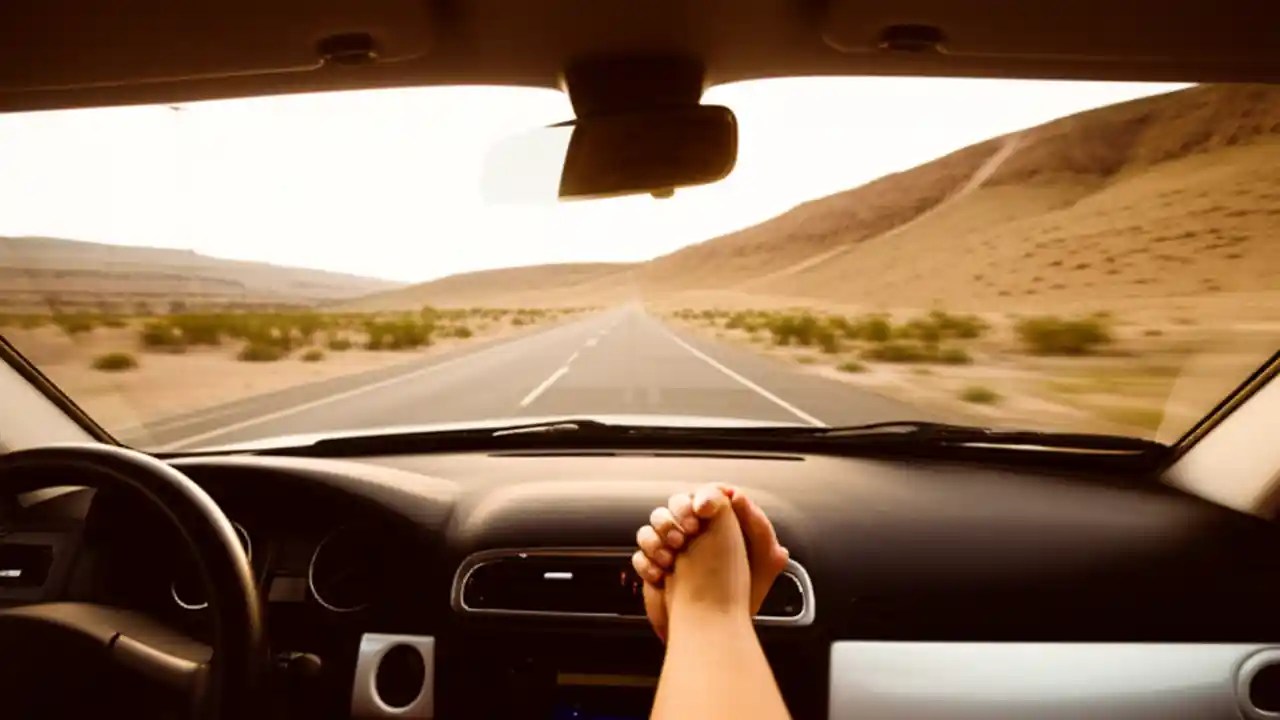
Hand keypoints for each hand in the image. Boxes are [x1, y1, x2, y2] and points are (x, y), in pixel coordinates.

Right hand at [632, 484, 789, 640]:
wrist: (708, 629)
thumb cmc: (738, 598)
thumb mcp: (760, 558)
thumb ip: (756, 524)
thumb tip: (736, 496)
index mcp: (723, 529)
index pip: (708, 495)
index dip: (703, 497)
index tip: (703, 510)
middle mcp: (697, 537)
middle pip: (676, 503)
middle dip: (678, 515)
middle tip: (687, 532)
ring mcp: (673, 551)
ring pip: (654, 524)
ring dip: (659, 537)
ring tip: (672, 557)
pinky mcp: (655, 567)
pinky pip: (641, 552)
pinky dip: (648, 561)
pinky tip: (662, 574)